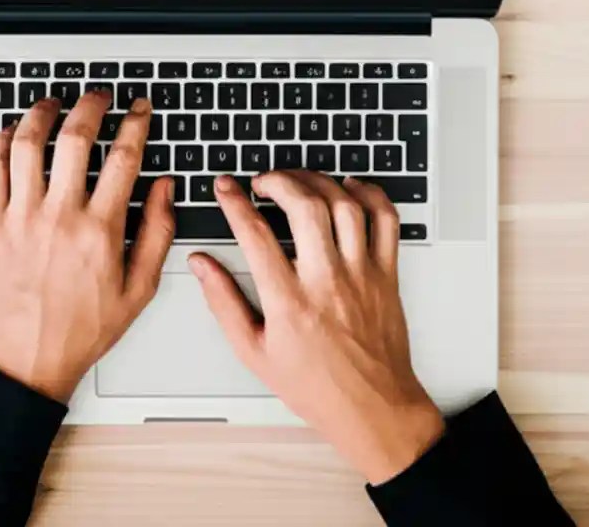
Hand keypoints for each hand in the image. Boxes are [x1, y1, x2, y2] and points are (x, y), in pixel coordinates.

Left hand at [0, 92, 175, 402]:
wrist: (26, 358)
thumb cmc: (81, 330)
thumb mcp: (139, 289)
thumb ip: (157, 233)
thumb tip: (165, 188)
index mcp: (100, 230)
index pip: (124, 158)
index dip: (135, 124)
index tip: (139, 110)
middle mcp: (60, 216)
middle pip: (75, 138)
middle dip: (90, 107)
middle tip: (98, 97)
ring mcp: (21, 217)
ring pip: (27, 145)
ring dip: (41, 114)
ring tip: (52, 103)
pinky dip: (1, 142)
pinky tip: (11, 133)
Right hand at [189, 171, 444, 483]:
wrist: (372, 407)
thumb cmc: (316, 386)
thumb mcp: (254, 352)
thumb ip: (223, 303)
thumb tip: (201, 265)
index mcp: (290, 303)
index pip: (255, 236)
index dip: (235, 202)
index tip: (225, 187)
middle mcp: (328, 282)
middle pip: (305, 207)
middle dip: (279, 180)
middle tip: (263, 181)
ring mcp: (362, 275)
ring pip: (345, 205)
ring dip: (318, 182)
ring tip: (298, 181)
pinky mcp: (387, 275)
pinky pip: (386, 221)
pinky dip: (370, 194)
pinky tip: (349, 188)